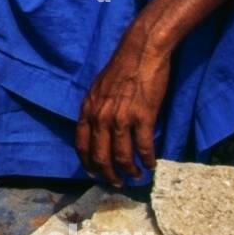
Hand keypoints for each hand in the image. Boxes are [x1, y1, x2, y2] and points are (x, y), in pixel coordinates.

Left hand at [76, 28, 170, 186]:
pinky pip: (144, 147)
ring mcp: (121, 118)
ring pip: (122, 157)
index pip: (82, 145)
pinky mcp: (143, 117)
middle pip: (101, 156)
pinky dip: (148, 160)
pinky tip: (151, 164)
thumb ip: (96, 109)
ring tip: (136, 176)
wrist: (141, 51)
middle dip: (109, 174)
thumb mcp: (97, 89)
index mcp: (88, 110)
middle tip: (117, 183)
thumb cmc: (121, 68)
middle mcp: (101, 118)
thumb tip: (98, 128)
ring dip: (130, 171)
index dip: (88, 163)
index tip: (94, 173)